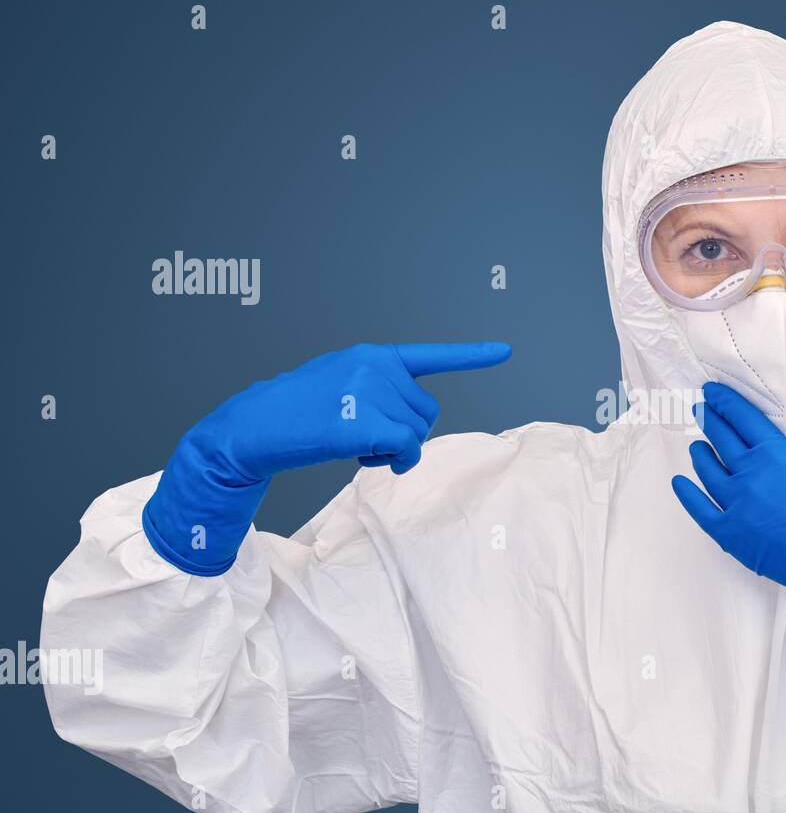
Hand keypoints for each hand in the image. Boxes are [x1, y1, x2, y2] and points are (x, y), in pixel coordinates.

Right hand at [143, 341, 510, 575]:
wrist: (253, 427)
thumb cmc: (294, 415)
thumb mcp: (337, 388)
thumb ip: (376, 393)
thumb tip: (408, 431)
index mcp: (371, 356)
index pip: (430, 356)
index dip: (470, 355)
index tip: (504, 350)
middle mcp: (377, 367)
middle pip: (426, 411)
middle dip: (405, 432)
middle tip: (365, 441)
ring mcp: (372, 391)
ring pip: (418, 432)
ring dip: (396, 450)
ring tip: (356, 446)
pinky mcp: (366, 421)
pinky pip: (407, 449)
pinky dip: (394, 461)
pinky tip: (363, 459)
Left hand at [671, 381, 785, 613]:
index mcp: (776, 455)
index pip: (742, 419)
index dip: (725, 402)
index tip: (712, 392)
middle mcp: (751, 477)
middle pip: (722, 441)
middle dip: (710, 421)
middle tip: (701, 410)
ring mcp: (738, 509)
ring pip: (708, 474)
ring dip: (701, 457)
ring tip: (697, 447)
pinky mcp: (734, 538)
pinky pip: (702, 513)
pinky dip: (688, 496)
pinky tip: (680, 483)